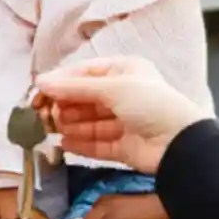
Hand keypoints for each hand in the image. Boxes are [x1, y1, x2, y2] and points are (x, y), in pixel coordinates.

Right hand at [34, 56, 209, 173]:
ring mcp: (124, 122)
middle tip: (41, 113)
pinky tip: (62, 144)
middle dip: (64, 104)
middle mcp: (124, 94)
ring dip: (69, 124)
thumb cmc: (150, 104)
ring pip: (89, 121)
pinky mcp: (123, 146)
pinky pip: (96, 143)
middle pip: (85, 98)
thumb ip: (75, 88)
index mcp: (125, 71)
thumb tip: (41, 82)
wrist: (180, 143)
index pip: (86, 73)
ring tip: (49, 127)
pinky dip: (80, 143)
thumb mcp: (113, 88)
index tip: (38, 90)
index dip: (62, 81)